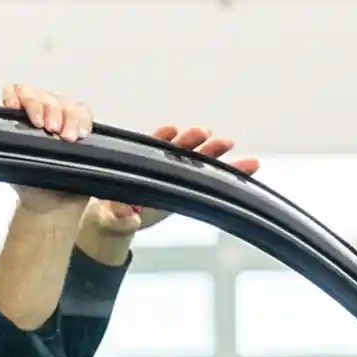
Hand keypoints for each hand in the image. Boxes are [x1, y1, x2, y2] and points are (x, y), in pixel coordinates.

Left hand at [2, 83, 92, 215]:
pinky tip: (81, 134)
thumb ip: (8, 147)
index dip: (17, 96)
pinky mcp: (80, 127)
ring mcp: (60, 119)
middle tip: (50, 129)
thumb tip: (2, 136)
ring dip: (67, 117)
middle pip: (43, 96)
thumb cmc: (30, 185)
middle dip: (46, 108)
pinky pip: (84, 114)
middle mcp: (39, 114)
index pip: (15, 92)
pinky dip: (83, 122)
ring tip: (66, 138)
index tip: (18, 109)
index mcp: (19, 120)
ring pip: (65, 103)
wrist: (52, 206)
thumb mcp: (11, 166)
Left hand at [81, 124, 260, 237]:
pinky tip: (246, 167)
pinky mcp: (186, 190)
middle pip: (178, 151)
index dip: (161, 138)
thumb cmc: (110, 213)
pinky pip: (208, 179)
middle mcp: (157, 168)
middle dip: (193, 142)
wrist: (118, 226)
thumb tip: (125, 214)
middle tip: (207, 135)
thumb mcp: (112, 219)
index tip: (172, 130)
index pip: (150, 147)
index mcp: (136, 167)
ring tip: (229, 145)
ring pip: (195, 161)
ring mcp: (173, 177)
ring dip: (212, 153)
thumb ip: (119, 218)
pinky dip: (227, 172)